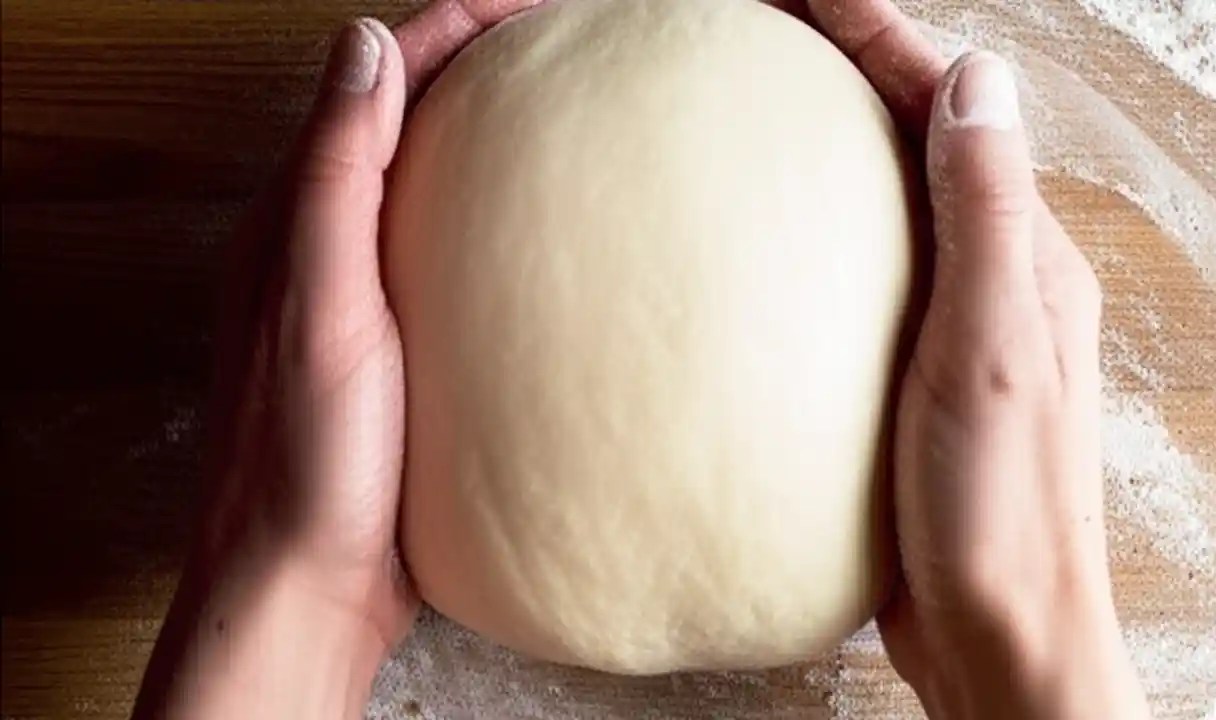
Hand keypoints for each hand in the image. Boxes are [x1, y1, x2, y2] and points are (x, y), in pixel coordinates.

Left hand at [132, 3, 543, 717]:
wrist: (305, 583)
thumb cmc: (308, 460)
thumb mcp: (319, 309)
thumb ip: (333, 178)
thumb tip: (363, 44)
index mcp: (298, 215)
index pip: (380, 77)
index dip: (460, 24)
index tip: (545, 12)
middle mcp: (326, 239)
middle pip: (409, 112)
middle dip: (485, 62)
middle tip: (572, 47)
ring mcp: (365, 289)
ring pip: (434, 177)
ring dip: (493, 132)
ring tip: (571, 117)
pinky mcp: (401, 340)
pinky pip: (452, 245)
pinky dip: (499, 214)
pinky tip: (548, 237)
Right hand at [806, 2, 1148, 717]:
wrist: (1002, 631)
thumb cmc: (1001, 507)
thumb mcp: (994, 350)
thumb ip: (986, 214)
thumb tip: (977, 75)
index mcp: (1020, 250)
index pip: (944, 106)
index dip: (876, 34)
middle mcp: (993, 272)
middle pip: (916, 133)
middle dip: (849, 63)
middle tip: (767, 25)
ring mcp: (950, 321)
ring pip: (885, 197)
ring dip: (832, 136)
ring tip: (762, 97)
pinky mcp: (911, 370)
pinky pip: (860, 268)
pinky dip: (813, 227)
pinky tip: (763, 237)